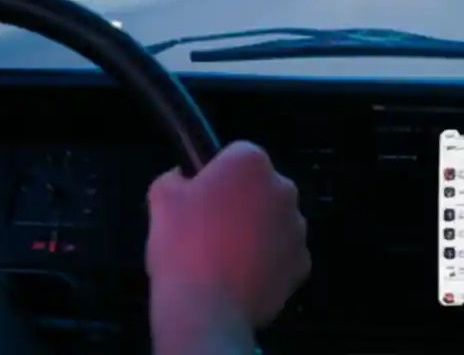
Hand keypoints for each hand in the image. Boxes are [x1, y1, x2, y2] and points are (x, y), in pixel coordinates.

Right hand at [146, 141, 309, 353]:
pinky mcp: (302, 263)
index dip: (216, 175)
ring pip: (273, 221)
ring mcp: (298, 227)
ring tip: (223, 257)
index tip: (199, 198)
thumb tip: (183, 179)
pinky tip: (241, 275)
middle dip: (241, 202)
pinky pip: (283, 255)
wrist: (205, 308)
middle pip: (260, 188)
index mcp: (251, 162)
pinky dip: (267, 262)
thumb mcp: (160, 197)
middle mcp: (283, 188)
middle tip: (209, 228)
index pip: (236, 155)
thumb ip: (174, 177)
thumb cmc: (182, 245)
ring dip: (256, 232)